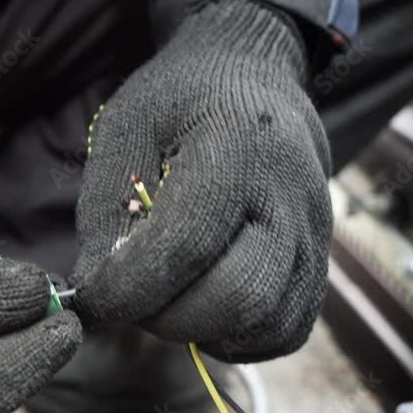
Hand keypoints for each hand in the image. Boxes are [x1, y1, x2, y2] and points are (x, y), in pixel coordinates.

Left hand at [73, 0, 331, 362]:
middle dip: (168, 316)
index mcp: (238, 148)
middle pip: (240, 297)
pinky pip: (284, 331)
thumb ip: (106, 212)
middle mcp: (291, 196)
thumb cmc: (178, 102)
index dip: (131, 287)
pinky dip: (235, 336)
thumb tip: (97, 294)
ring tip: (166, 294)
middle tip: (132, 294)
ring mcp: (315, 235)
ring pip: (266, 324)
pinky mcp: (320, 263)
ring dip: (201, 329)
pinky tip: (202, 305)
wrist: (252, 76)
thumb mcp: (124, 133)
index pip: (187, 245)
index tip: (92, 297)